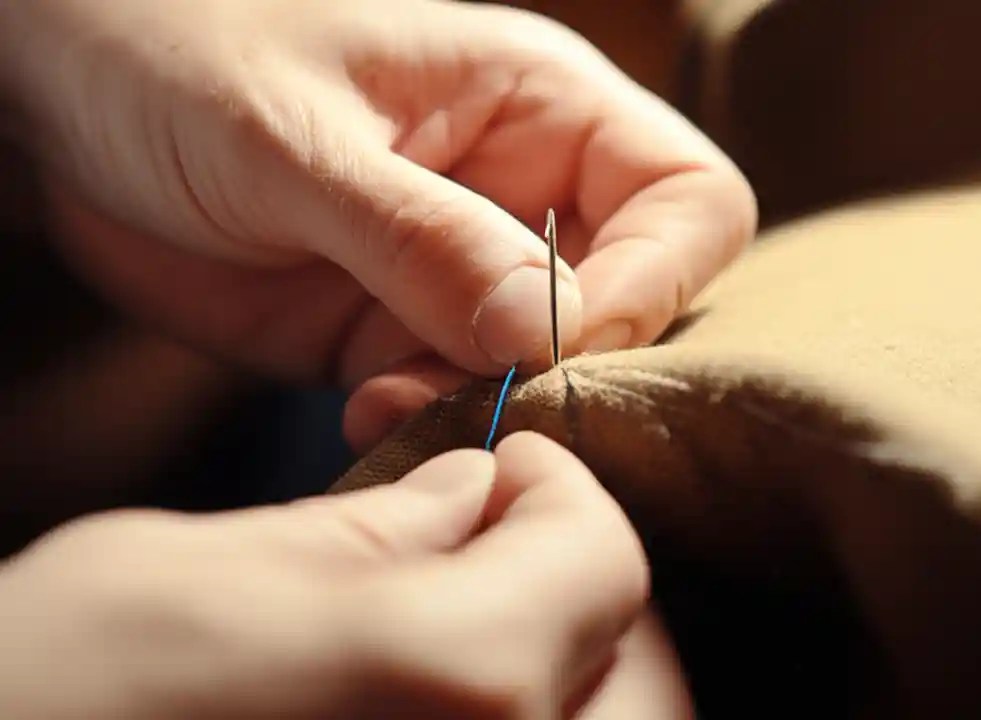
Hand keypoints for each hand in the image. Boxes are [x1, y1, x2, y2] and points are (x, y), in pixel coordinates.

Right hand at [0, 433, 647, 718]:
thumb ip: (369, 531)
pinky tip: (441, 706)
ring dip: (570, 677)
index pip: (605, 559)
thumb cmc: (39, 694)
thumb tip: (467, 494)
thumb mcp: (197, 572)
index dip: (556, 495)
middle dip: (577, 593)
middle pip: (638, 673)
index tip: (499, 470)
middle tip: (491, 553)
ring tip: (463, 634)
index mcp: (456, 677)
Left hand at [1, 0, 755, 450]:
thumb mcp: (300, 140)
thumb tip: (550, 333)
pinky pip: (461, 400)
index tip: (573, 336)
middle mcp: (527, 191)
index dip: (659, 276)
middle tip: (488, 390)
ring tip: (392, 398)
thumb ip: (427, 237)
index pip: (689, 199)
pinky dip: (431, 422)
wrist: (60, 107)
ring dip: (492, 406)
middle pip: (640, 300)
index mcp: (540, 104)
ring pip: (551, 370)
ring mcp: (467, 272)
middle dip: (576, 364)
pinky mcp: (403, 334)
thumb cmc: (178, 56)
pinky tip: (362, 410)